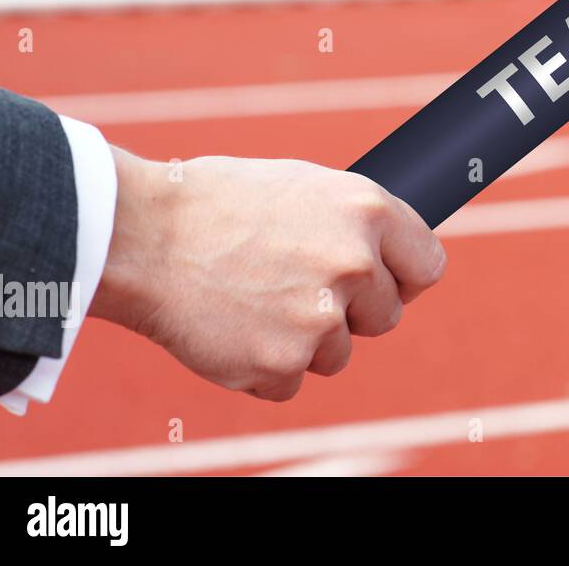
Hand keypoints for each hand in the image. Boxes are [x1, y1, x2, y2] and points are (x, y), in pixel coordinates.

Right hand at [91, 148, 445, 400]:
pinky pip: (293, 380)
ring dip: (304, 340)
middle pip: (386, 317)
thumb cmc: (218, 203)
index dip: (404, 276)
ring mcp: (319, 319)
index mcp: (366, 211)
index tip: (385, 282)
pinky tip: (234, 327)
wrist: (140, 236)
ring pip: (339, 353)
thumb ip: (355, 224)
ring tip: (254, 300)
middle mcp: (353, 264)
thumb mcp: (303, 187)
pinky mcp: (281, 364)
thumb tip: (392, 256)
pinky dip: (265, 366)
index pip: (428, 265)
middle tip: (295, 287)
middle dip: (350, 311)